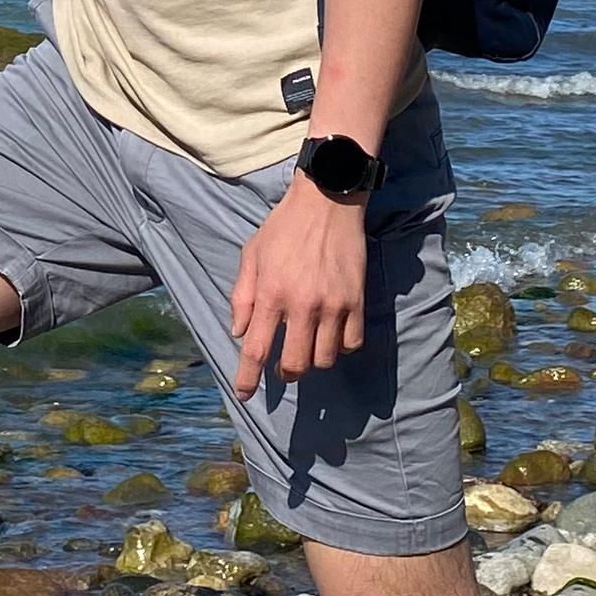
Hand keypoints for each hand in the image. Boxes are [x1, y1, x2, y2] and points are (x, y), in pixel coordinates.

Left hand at [226, 181, 369, 393]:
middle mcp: (302, 305)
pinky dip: (340, 348)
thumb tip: (239, 333)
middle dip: (285, 373)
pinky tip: (332, 336)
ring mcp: (333, 305)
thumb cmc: (284, 227)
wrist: (327, 201)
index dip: (248, 379)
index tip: (245, 394)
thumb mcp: (252, 254)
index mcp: (271, 293)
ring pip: (324, 360)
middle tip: (283, 365)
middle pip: (294, 364)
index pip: (256, 350)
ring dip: (313, 361)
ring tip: (308, 346)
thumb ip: (242, 296)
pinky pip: (351, 344)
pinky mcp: (357, 301)